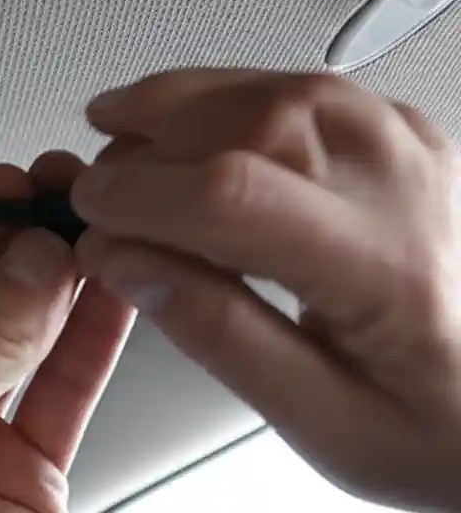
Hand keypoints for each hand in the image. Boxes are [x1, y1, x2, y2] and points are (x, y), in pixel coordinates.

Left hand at [0, 156, 133, 512]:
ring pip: (36, 331)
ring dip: (72, 284)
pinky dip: (96, 343)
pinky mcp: (31, 464)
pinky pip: (69, 387)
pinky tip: (120, 298)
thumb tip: (33, 262)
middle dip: (31, 243)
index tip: (27, 181)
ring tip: (114, 234)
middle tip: (83, 200)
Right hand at [72, 69, 460, 512]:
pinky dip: (219, 99)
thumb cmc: (434, 423)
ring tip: (118, 145)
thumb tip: (126, 265)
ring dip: (174, 110)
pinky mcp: (395, 134)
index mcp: (388, 270)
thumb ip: (218, 337)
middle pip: (250, 124)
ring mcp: (407, 149)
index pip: (236, 198)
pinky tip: (179, 128)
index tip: (87, 217)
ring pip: (267, 91)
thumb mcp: (320, 422)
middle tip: (95, 194)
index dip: (141, 197)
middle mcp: (406, 188)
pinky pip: (294, 88)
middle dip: (149, 150)